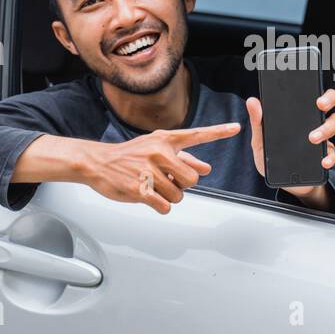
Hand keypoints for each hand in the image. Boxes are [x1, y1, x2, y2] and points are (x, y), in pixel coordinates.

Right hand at [91, 122, 241, 213]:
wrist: (98, 162)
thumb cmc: (129, 156)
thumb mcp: (155, 150)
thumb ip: (184, 158)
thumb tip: (206, 168)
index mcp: (165, 140)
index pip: (197, 135)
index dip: (219, 131)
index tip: (236, 127)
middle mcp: (159, 152)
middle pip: (192, 179)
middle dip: (182, 185)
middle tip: (167, 181)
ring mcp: (149, 170)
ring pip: (178, 195)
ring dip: (169, 197)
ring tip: (153, 187)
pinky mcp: (140, 189)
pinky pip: (165, 206)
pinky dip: (160, 206)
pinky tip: (148, 196)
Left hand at [245, 88, 334, 209]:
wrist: (285, 185)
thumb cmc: (274, 161)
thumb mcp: (261, 142)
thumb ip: (258, 123)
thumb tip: (252, 102)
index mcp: (298, 116)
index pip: (310, 95)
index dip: (313, 87)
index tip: (309, 87)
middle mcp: (313, 123)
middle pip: (329, 103)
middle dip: (328, 100)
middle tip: (319, 105)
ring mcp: (322, 139)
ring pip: (334, 123)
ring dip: (326, 128)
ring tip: (313, 138)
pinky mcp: (325, 155)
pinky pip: (333, 152)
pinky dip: (330, 157)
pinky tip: (323, 161)